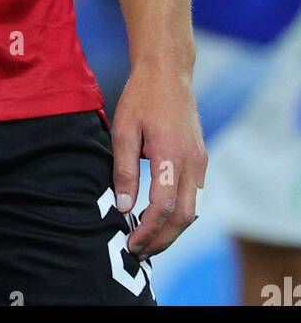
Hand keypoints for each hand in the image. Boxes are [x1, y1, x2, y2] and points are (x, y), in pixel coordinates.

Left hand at [111, 63, 206, 258]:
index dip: (147, 230)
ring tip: (147, 239)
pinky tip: (160, 217)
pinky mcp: (201, 159)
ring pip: (193, 210)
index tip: (130, 242)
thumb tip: (122, 206)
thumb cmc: (141, 97)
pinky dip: (179, 214)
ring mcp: (200, 161)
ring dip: (172, 230)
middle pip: (183, 217)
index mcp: (170, 155)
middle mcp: (191, 162)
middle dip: (162, 239)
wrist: (168, 72)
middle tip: (138, 250)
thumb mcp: (124, 130)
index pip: (163, 207)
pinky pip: (194, 196)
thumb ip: (124, 170)